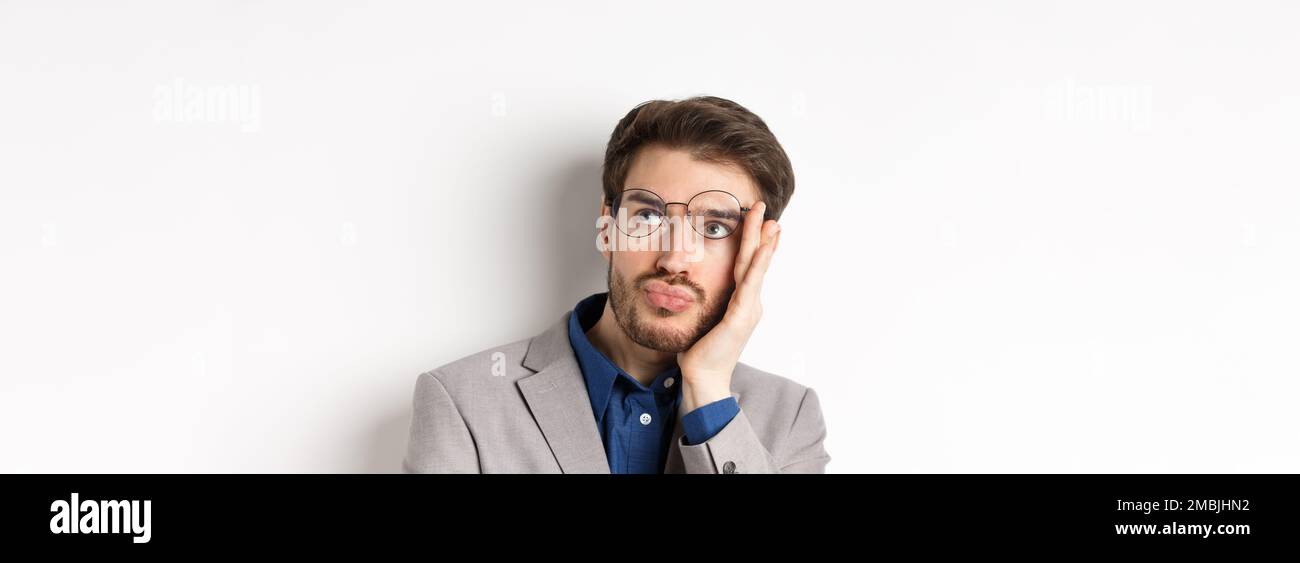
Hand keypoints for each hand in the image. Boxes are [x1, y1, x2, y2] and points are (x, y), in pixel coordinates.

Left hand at [677, 201, 780, 413]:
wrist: (703, 378)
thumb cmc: (699, 352)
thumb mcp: (703, 319)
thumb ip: (707, 303)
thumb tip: (694, 289)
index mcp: (741, 303)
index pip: (749, 267)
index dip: (756, 244)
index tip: (763, 224)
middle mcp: (750, 304)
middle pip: (755, 261)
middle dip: (761, 233)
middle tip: (764, 208)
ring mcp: (748, 310)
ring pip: (755, 268)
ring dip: (762, 241)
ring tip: (769, 220)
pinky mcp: (741, 317)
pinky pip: (750, 285)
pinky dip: (758, 265)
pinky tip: (763, 248)